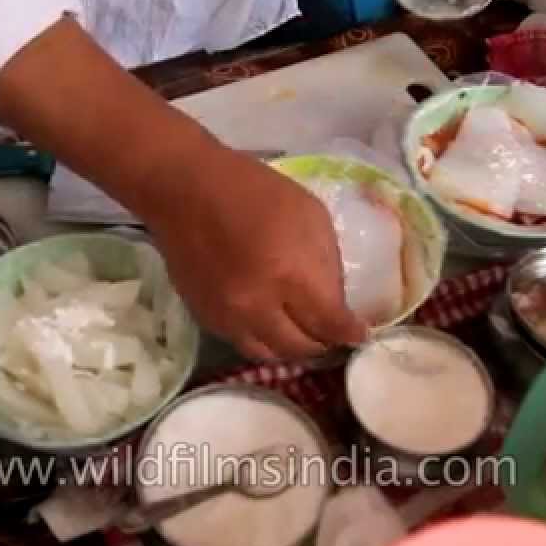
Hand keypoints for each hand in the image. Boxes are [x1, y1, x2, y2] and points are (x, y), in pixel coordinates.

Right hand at [143, 147, 366, 360]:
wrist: (185, 190)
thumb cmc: (255, 191)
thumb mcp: (311, 214)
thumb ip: (327, 264)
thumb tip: (333, 302)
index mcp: (290, 275)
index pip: (330, 325)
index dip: (351, 334)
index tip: (360, 334)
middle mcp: (258, 306)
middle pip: (302, 348)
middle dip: (324, 343)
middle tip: (333, 333)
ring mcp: (228, 317)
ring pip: (270, 355)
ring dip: (292, 348)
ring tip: (303, 335)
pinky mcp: (206, 318)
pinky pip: (243, 344)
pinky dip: (263, 340)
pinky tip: (272, 325)